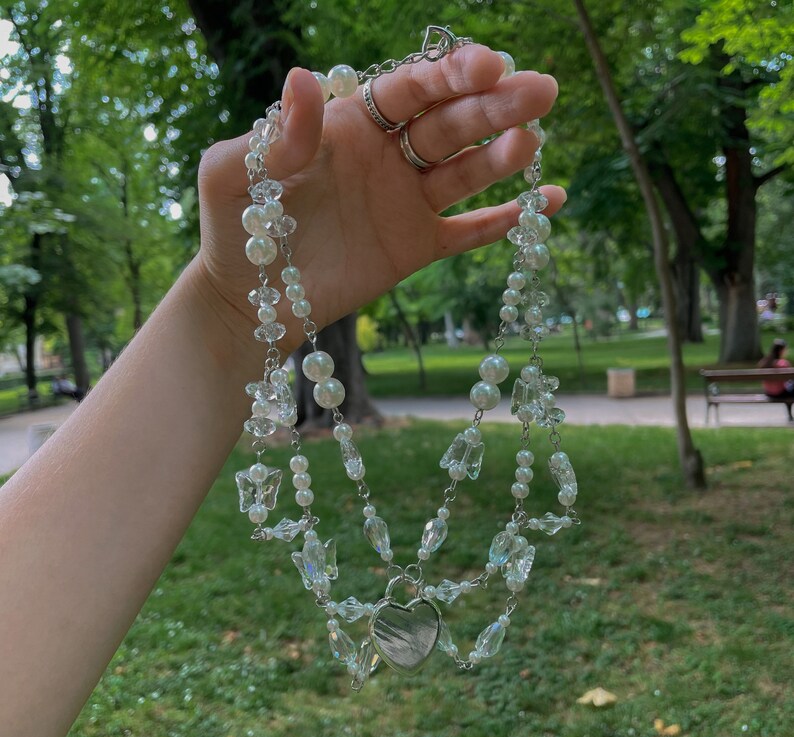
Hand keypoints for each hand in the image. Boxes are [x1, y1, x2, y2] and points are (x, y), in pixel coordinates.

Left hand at [196, 44, 565, 353]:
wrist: (252, 300)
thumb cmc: (235, 230)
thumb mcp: (236, 174)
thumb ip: (274, 134)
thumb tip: (303, 78)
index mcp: (350, 126)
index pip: (409, 90)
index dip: (449, 74)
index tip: (488, 65)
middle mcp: (387, 157)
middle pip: (450, 122)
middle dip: (495, 104)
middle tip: (542, 92)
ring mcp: (406, 202)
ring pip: (466, 170)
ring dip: (504, 155)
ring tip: (533, 142)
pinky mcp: (416, 247)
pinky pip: (470, 231)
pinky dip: (508, 220)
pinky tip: (552, 202)